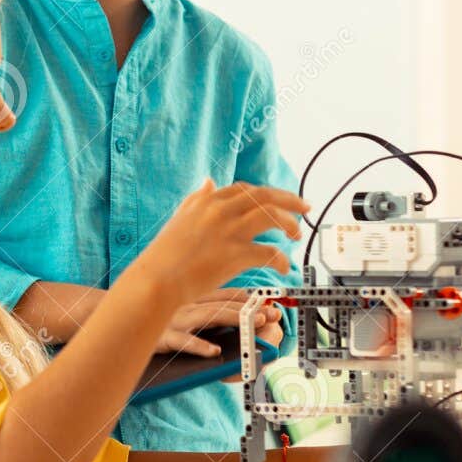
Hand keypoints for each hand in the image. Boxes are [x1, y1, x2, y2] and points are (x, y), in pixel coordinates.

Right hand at [135, 181, 309, 307]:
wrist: (156, 280)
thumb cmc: (164, 255)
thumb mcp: (180, 218)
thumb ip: (197, 198)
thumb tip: (208, 181)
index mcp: (206, 201)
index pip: (245, 190)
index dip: (267, 194)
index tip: (280, 200)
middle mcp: (220, 210)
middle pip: (265, 196)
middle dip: (290, 200)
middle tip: (305, 208)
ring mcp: (228, 231)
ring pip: (272, 216)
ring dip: (290, 223)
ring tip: (296, 235)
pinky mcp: (235, 254)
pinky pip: (269, 252)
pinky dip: (280, 259)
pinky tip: (283, 267)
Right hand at [157, 288, 282, 356]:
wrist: (125, 330)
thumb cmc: (155, 329)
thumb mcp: (183, 319)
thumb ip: (206, 319)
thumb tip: (233, 331)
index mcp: (191, 299)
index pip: (225, 295)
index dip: (249, 299)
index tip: (269, 303)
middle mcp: (184, 306)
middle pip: (221, 303)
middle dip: (249, 309)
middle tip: (272, 314)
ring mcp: (174, 320)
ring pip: (208, 316)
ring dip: (233, 318)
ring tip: (255, 324)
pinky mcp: (162, 338)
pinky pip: (183, 341)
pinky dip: (199, 346)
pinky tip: (216, 352)